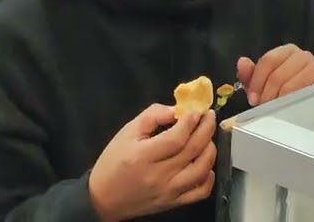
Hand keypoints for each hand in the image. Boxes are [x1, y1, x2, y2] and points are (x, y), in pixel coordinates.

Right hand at [88, 104, 216, 221]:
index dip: (191, 122)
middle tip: (209, 116)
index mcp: (143, 157)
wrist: (103, 199)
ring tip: (207, 137)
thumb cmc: (113, 162)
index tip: (198, 110)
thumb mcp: (126, 133)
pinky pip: (200, 192)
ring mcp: (168, 192)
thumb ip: (153, 116)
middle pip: (192, 150)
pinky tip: (205, 165)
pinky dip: (209, 177)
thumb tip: (178, 110)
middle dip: (206, 129)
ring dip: (210, 150)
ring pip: (201, 170)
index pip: (176, 138)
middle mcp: (158, 176)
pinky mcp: (173, 203)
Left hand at [236, 44, 313, 106]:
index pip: (268, 61)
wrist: (311, 105)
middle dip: (267, 94)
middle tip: (263, 107)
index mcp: (286, 51)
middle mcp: (302, 55)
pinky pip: (304, 91)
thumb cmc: (285, 91)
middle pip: (277, 74)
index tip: (253, 99)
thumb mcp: (264, 84)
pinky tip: (290, 108)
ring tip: (275, 110)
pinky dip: (294, 101)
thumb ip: (251, 74)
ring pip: (289, 85)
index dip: (257, 81)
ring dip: (279, 100)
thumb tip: (242, 62)